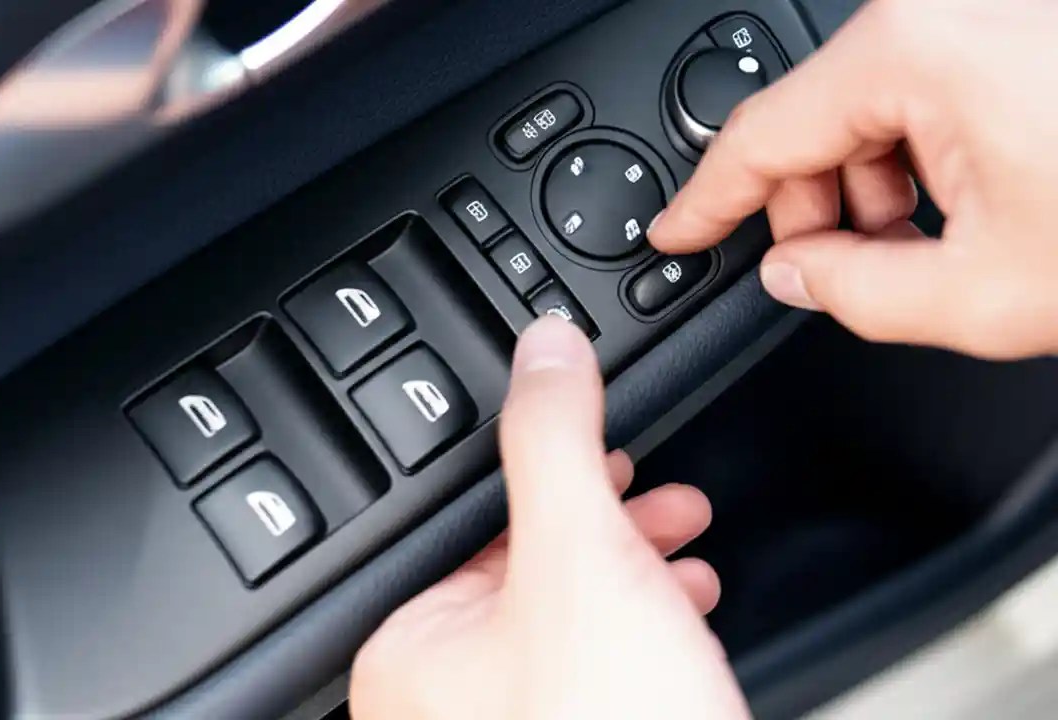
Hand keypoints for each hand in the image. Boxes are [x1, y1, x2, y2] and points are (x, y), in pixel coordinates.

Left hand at [349, 318, 748, 719]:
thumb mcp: (582, 563)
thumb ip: (555, 439)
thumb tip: (543, 348)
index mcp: (408, 647)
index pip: (466, 523)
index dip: (541, 469)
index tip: (594, 436)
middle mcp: (441, 699)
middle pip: (522, 565)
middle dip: (603, 516)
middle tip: (654, 489)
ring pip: (565, 616)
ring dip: (630, 565)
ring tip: (681, 536)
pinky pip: (592, 667)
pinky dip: (640, 627)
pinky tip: (681, 607)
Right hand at [650, 0, 1057, 359]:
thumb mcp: (986, 293)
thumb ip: (856, 295)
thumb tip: (796, 275)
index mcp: (912, 53)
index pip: (758, 138)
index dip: (705, 204)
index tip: (678, 233)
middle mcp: (939, 12)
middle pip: (809, 121)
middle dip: (808, 208)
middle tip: (832, 271)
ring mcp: (972, 13)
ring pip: (862, 106)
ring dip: (866, 186)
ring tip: (920, 245)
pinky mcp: (1005, 26)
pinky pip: (920, 85)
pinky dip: (916, 152)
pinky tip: (954, 205)